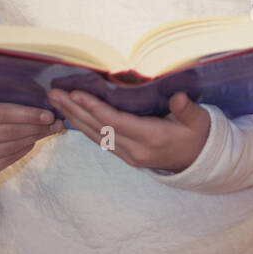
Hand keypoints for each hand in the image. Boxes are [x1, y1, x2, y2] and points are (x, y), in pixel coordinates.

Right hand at [0, 94, 64, 183]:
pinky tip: (32, 142)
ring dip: (33, 138)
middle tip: (55, 123)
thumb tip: (35, 92)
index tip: (48, 114)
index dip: (27, 114)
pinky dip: (23, 150)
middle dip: (35, 127)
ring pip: (10, 147)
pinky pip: (7, 161)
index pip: (2, 113)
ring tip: (48, 131)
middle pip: (9, 132)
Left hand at [47, 89, 211, 172]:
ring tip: (56, 101)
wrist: (199, 160)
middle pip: (98, 129)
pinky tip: (71, 115)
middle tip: (53, 94)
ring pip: (95, 136)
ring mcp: (128, 155)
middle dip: (74, 110)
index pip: (116, 122)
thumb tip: (179, 97)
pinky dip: (84, 126)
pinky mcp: (125, 155)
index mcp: (152, 138)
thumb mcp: (198, 120)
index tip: (76, 93)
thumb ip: (187, 109)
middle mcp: (135, 149)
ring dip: (74, 117)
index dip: (95, 108)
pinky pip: (100, 140)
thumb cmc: (198, 134)